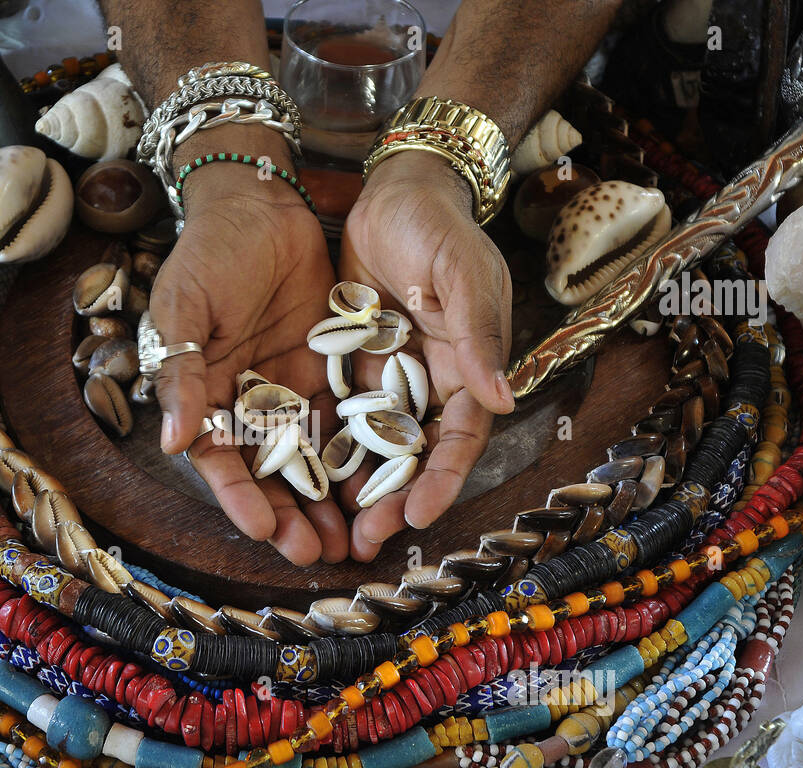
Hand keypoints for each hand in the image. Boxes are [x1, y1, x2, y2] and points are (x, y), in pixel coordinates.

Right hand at [149, 129, 347, 564]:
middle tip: (316, 553)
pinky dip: (357, 455)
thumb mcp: (186, 307)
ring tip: (349, 540)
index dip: (240, 497)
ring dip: (326, 500)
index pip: (220, 459)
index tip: (263, 531)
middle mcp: (246, 402)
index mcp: (205, 394)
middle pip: (268, 471)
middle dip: (290, 515)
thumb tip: (170, 442)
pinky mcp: (326, 371)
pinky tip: (378, 488)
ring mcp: (288, 389)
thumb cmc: (209, 253)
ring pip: (310, 457)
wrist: (260, 204)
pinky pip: (344, 420)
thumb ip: (182, 373)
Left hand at [339, 150, 515, 560]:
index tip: (415, 517)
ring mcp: (387, 378)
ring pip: (371, 446)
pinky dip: (323, 448)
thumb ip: (478, 332)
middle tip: (363, 540)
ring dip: (354, 488)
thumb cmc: (438, 228)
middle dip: (390, 499)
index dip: (440, 480)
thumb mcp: (462, 272)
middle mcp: (429, 383)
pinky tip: (299, 481)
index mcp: (467, 369)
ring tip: (330, 531)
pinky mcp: (349, 366)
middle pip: (412, 454)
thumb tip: (502, 400)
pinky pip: (335, 415)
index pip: (459, 437)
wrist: (394, 192)